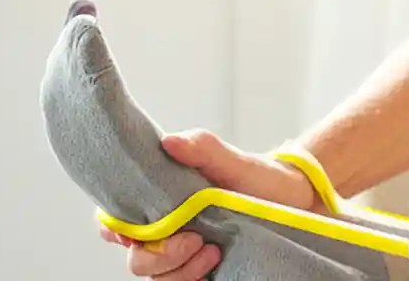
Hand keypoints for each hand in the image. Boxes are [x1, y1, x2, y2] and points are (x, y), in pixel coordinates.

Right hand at [99, 129, 318, 278]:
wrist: (293, 200)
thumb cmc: (254, 177)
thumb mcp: (229, 159)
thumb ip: (200, 148)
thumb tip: (169, 142)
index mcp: (159, 202)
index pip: (115, 221)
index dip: (115, 229)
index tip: (134, 231)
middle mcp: (166, 232)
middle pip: (136, 258)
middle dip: (158, 255)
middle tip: (193, 238)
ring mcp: (183, 256)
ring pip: (157, 279)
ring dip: (179, 270)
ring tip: (212, 250)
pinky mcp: (202, 273)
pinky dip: (193, 280)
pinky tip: (216, 263)